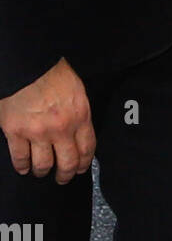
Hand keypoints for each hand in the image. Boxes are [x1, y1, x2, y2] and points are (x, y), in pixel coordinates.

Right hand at [0, 59, 94, 183]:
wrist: (27, 63)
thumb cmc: (53, 71)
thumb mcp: (77, 89)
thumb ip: (78, 112)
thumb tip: (78, 129)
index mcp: (80, 115)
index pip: (87, 148)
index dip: (84, 163)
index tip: (81, 168)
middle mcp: (61, 128)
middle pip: (67, 163)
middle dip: (66, 174)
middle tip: (63, 177)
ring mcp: (37, 132)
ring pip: (43, 165)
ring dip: (43, 171)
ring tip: (42, 171)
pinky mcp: (15, 132)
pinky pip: (19, 158)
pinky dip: (21, 166)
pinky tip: (23, 167)